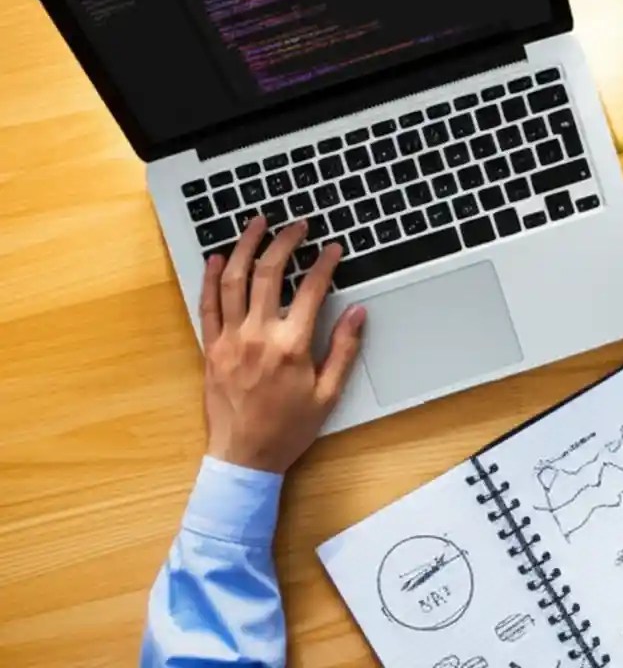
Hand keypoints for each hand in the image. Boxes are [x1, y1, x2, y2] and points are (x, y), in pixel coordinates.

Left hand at [199, 217, 366, 472]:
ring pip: (234, 280)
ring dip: (246, 246)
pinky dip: (211, 277)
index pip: (312, 290)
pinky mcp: (211, 348)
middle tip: (297, 225)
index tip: (333, 249)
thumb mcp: (328, 393)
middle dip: (285, 242)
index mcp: (292, 346)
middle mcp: (258, 336)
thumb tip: (358, 313)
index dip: (324, 264)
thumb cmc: (289, 429)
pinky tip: (219, 257)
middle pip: (270, 273)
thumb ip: (344, 349)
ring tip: (256, 224)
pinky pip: (208, 304)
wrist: (244, 456)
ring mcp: (230, 339)